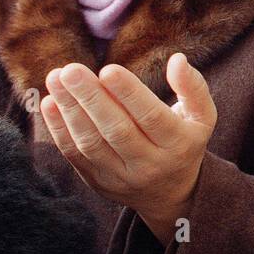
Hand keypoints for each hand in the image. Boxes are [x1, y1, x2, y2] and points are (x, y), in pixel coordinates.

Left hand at [41, 53, 216, 244]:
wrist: (171, 194)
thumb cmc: (184, 141)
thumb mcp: (202, 117)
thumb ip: (193, 87)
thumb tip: (177, 60)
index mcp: (179, 144)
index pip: (152, 117)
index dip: (130, 94)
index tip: (108, 69)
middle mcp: (150, 165)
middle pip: (117, 130)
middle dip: (91, 98)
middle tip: (71, 70)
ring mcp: (122, 177)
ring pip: (91, 143)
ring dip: (70, 110)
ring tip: (56, 79)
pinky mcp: (98, 182)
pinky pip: (75, 156)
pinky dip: (59, 129)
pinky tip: (50, 102)